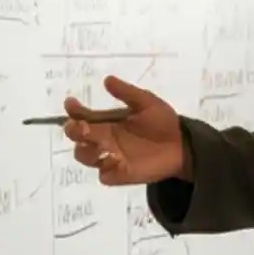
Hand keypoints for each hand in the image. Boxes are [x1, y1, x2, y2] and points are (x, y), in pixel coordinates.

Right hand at [64, 75, 188, 185]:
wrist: (182, 145)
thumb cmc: (163, 122)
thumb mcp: (147, 102)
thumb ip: (127, 93)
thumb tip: (107, 79)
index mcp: (108, 121)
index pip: (83, 115)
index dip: (74, 110)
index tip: (71, 103)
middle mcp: (104, 138)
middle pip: (78, 136)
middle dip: (74, 131)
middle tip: (80, 126)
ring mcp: (110, 157)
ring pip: (84, 156)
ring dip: (86, 150)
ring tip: (100, 144)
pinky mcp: (120, 174)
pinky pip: (104, 175)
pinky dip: (105, 168)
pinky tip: (116, 159)